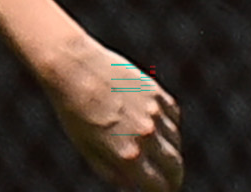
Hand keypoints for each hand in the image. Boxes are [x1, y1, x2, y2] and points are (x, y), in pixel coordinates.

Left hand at [37, 35, 183, 190]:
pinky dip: (169, 126)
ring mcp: (155, 112)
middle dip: (175, 178)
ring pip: (175, 140)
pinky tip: (157, 127)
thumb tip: (132, 186)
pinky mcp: (158, 93)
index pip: (159, 185)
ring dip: (170, 150)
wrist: (76, 70)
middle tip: (171, 183)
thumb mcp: (88, 150)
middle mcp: (147, 135)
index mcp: (128, 154)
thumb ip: (112, 172)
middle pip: (175, 165)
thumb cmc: (75, 113)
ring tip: (158, 153)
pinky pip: (173, 116)